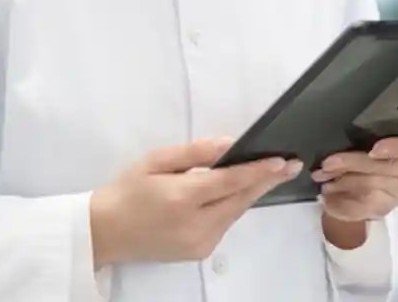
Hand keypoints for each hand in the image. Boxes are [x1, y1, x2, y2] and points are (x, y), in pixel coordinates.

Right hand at [90, 138, 303, 266]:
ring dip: (249, 193)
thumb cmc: (127, 190)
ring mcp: (200, 243)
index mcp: (182, 198)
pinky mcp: (200, 253)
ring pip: (235, 213)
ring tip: (266, 174)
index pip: (230, 182)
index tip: (282, 161)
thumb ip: (194, 153)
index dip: (258, 171)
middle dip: (266, 181)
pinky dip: (232, 207)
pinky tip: (233, 194)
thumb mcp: (155, 160)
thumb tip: (229, 144)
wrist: (106, 231)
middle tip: (291, 165)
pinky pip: (224, 225)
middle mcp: (196, 225)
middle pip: (240, 200)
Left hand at [313, 132, 397, 222]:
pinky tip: (326, 198)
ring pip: (372, 187)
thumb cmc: (373, 145)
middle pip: (386, 168)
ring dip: (343, 183)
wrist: (372, 179)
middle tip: (327, 163)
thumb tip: (338, 139)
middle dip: (353, 164)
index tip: (374, 150)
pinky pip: (363, 208)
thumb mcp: (372, 135)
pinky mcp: (386, 209)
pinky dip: (342, 203)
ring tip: (321, 177)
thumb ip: (366, 133)